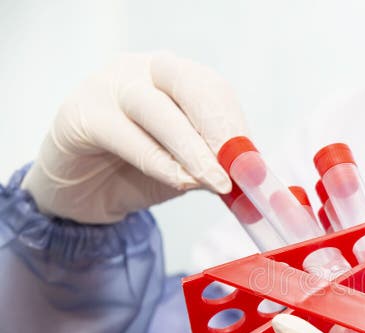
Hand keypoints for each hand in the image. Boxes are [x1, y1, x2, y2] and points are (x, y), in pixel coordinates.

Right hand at [23, 52, 244, 223]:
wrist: (82, 195)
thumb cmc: (137, 173)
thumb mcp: (185, 168)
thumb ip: (211, 164)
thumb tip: (244, 172)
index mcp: (172, 78)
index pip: (210, 87)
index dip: (234, 122)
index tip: (252, 159)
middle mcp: (140, 72)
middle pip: (185, 84)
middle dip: (216, 126)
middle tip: (237, 167)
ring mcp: (107, 87)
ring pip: (154, 108)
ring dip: (191, 148)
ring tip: (214, 180)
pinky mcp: (78, 114)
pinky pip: (122, 134)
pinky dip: (156, 160)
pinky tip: (178, 181)